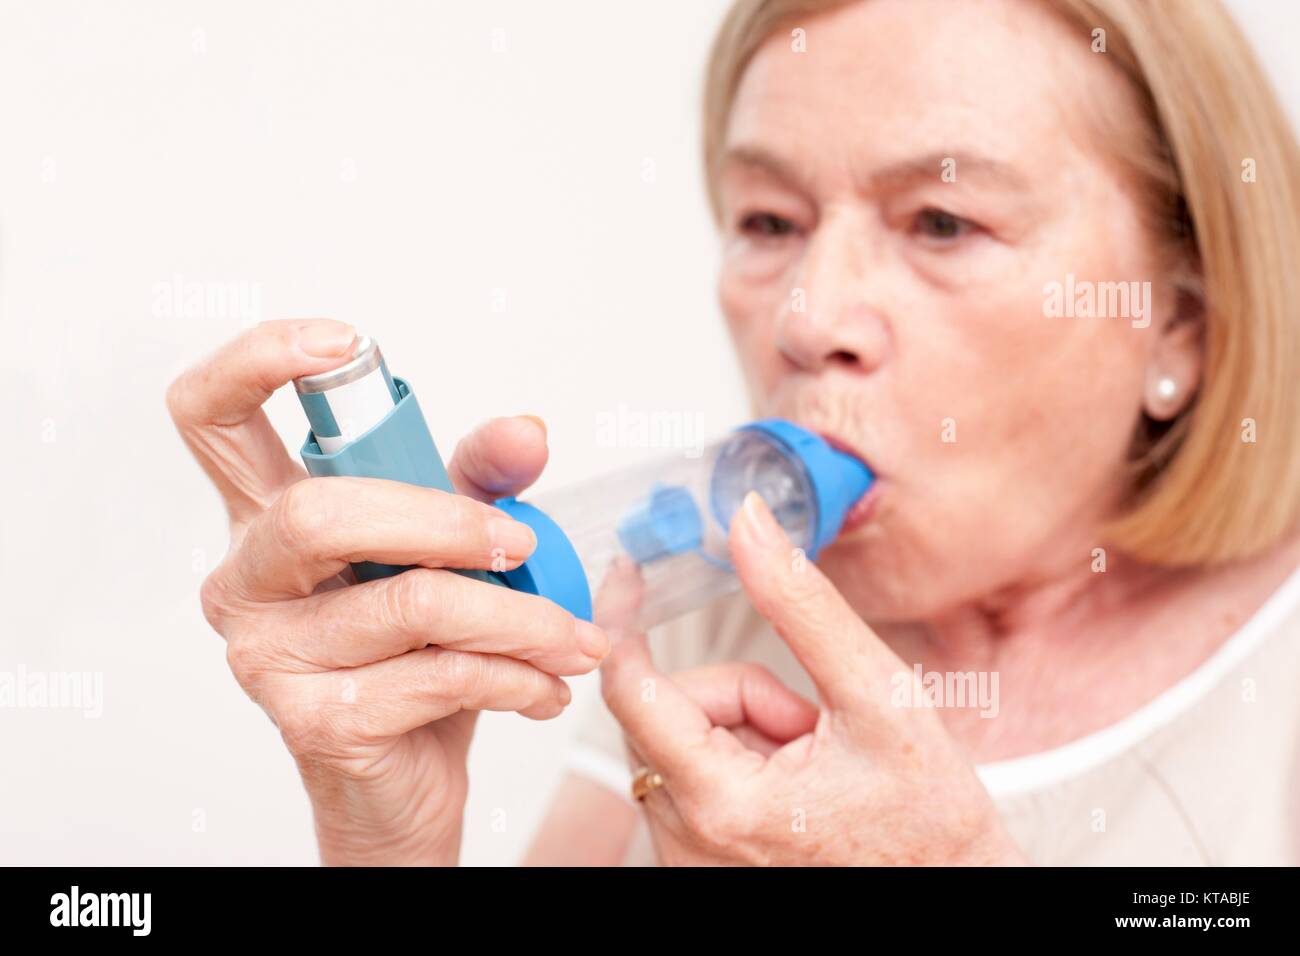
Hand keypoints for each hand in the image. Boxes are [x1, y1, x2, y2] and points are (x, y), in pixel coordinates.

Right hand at [167, 318, 608, 864]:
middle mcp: (245, 579)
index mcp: (267, 516)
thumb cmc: (416, 651)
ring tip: (573, 639)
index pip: (209, 415)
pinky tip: (545, 685)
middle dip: (447, 520)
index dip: (256, 360)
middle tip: (522, 542)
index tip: (341, 342)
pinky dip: (516, 676)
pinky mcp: (313, 721)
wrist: (406, 779)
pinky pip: (438, 676)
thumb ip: (480, 480)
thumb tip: (526, 431)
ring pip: (411, 603)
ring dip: (520, 618)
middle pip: (318, 513)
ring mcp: (266, 655)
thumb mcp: (451, 546)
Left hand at [599, 491, 1024, 865]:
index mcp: (722, 803)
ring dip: (742, 725)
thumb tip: (748, 524)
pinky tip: (796, 783)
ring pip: (680, 737)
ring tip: (813, 760)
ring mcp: (689, 856)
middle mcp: (687, 841)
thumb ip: (802, 604)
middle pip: (666, 709)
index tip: (631, 573)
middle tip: (809, 720)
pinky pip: (690, 775)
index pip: (631, 691)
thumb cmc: (929, 820)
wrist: (953, 892)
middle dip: (737, 691)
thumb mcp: (879, 696)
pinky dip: (737, 758)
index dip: (625, 620)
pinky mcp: (696, 859)